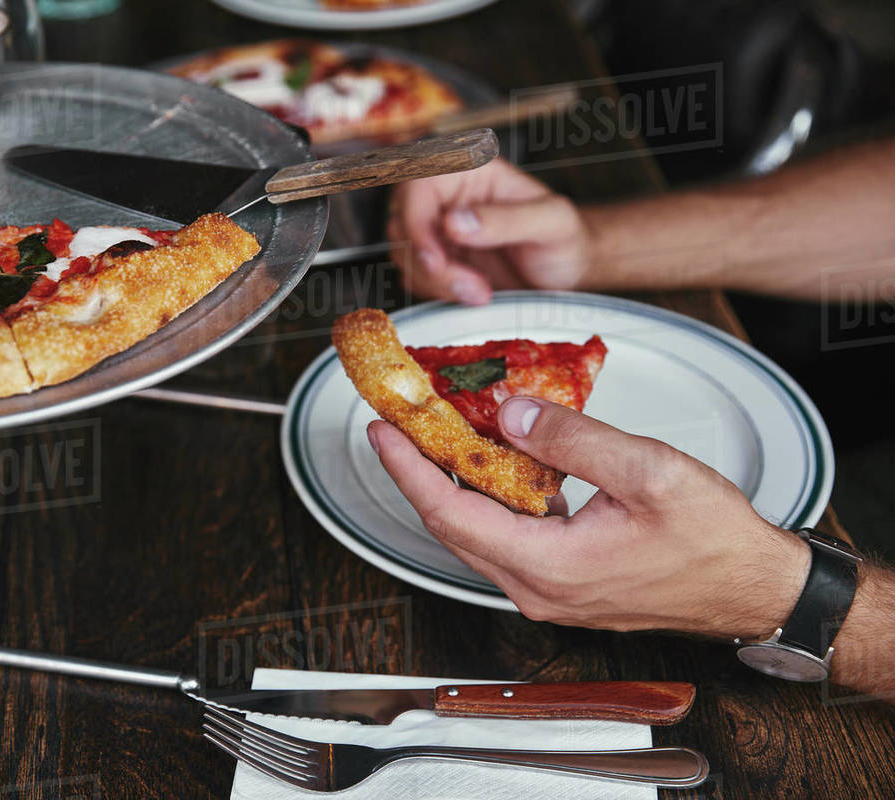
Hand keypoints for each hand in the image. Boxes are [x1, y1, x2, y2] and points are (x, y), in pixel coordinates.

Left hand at [367, 398, 811, 636]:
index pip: (450, 512)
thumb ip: (572, 440)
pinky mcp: (562, 582)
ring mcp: (548, 590)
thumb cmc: (716, 542)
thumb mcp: (647, 472)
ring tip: (438, 433)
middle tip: (400, 422)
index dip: (408, 468)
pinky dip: (490, 496)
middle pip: (452, 525)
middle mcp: (537, 588)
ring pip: (476, 531)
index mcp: (549, 566)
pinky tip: (495, 460)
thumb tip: (510, 415)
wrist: (755, 587)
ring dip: (453, 482)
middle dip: (419, 470)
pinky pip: (506, 537)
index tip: (383, 429)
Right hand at [386, 160, 592, 304]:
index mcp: (470, 169)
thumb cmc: (565, 239)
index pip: (418, 182)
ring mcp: (436, 229)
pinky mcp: (435, 259)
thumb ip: (508, 219)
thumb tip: (456, 222)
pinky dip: (437, 293)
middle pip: (403, 223)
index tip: (436, 260)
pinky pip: (413, 276)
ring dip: (436, 282)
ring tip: (481, 293)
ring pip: (403, 253)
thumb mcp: (551, 223)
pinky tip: (472, 294)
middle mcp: (446, 195)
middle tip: (474, 287)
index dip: (417, 222)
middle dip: (432, 264)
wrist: (566, 274)